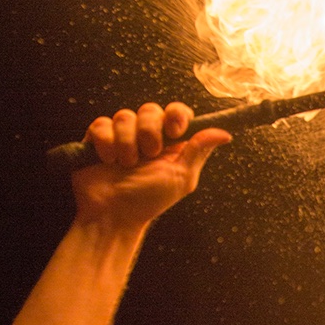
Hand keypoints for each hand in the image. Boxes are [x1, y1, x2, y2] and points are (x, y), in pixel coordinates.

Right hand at [72, 102, 229, 231]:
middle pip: (150, 109)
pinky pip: (101, 125)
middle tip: (148, 155)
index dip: (176, 115)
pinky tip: (108, 160)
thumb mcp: (181, 177)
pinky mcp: (98, 139)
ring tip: (126, 165)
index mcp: (170, 142)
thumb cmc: (149, 200)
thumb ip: (199, 150)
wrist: (114, 216)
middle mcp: (146, 135)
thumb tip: (225, 133)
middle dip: (149, 131)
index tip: (175, 130)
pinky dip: (107, 143)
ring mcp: (121, 136)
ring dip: (127, 143)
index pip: (177, 111)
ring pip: (124, 116)